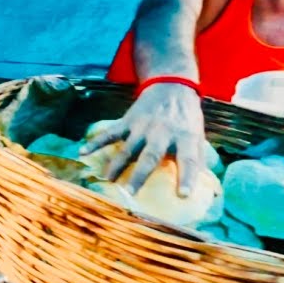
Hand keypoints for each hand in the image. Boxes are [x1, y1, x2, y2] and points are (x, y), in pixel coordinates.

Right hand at [80, 82, 206, 195]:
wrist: (172, 87)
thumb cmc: (186, 118)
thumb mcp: (198, 135)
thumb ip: (197, 159)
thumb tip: (201, 188)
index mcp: (184, 137)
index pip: (188, 160)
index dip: (187, 178)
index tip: (183, 195)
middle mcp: (162, 132)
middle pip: (150, 156)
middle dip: (140, 175)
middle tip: (131, 193)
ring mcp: (142, 127)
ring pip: (128, 148)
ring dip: (116, 165)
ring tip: (108, 181)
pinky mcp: (128, 121)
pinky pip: (110, 133)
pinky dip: (95, 142)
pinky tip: (83, 151)